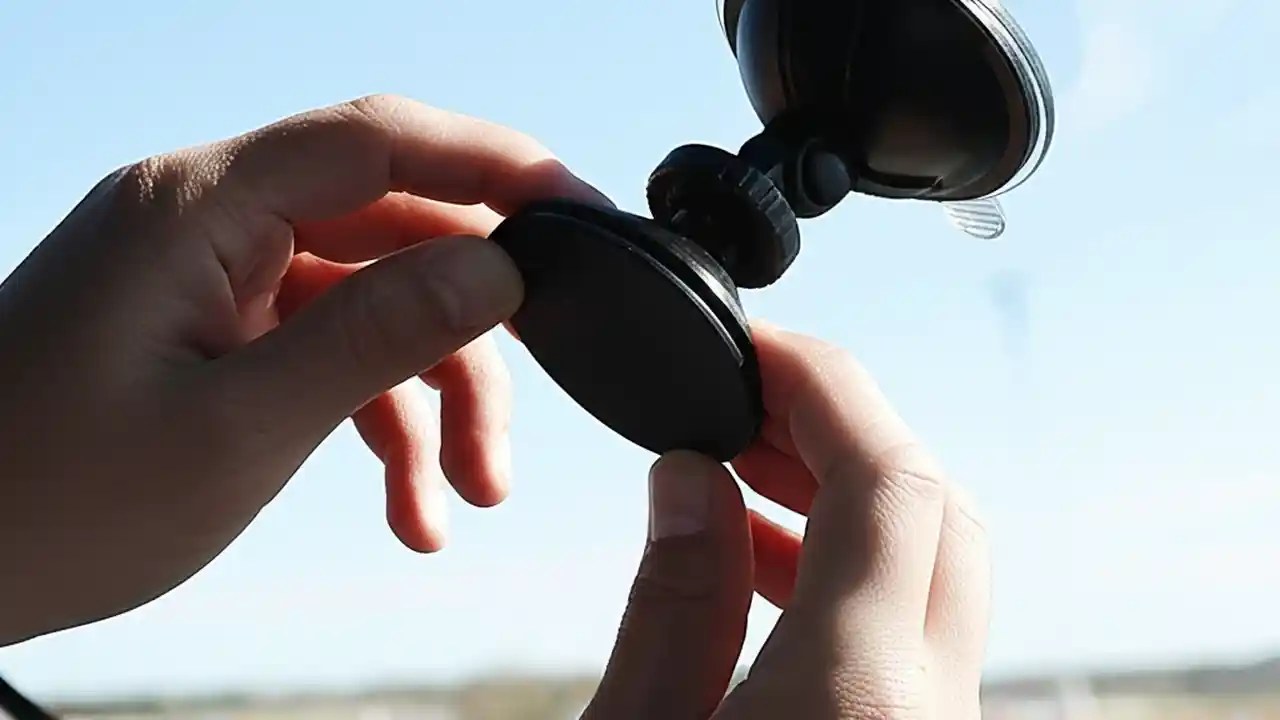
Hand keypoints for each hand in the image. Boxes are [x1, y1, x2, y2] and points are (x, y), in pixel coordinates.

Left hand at [0, 95, 607, 645]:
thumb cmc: (54, 501)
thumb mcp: (240, 428)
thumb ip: (376, 337)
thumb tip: (497, 271)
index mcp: (198, 207)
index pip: (377, 140)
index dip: (494, 163)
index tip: (581, 214)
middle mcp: (209, 220)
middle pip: (394, 233)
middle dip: (469, 334)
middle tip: (521, 414)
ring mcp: (212, 275)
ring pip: (375, 302)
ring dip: (434, 397)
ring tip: (468, 497)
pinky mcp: (216, 329)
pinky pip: (331, 350)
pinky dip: (382, 422)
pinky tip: (411, 508)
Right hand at [584, 323, 988, 718]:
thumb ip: (674, 610)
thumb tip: (692, 479)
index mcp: (856, 696)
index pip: (884, 484)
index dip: (823, 387)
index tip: (758, 347)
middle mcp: (928, 709)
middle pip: (932, 508)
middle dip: (842, 429)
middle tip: (747, 399)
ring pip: (935, 566)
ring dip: (847, 496)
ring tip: (743, 468)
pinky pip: (917, 629)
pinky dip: (852, 567)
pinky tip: (764, 562)